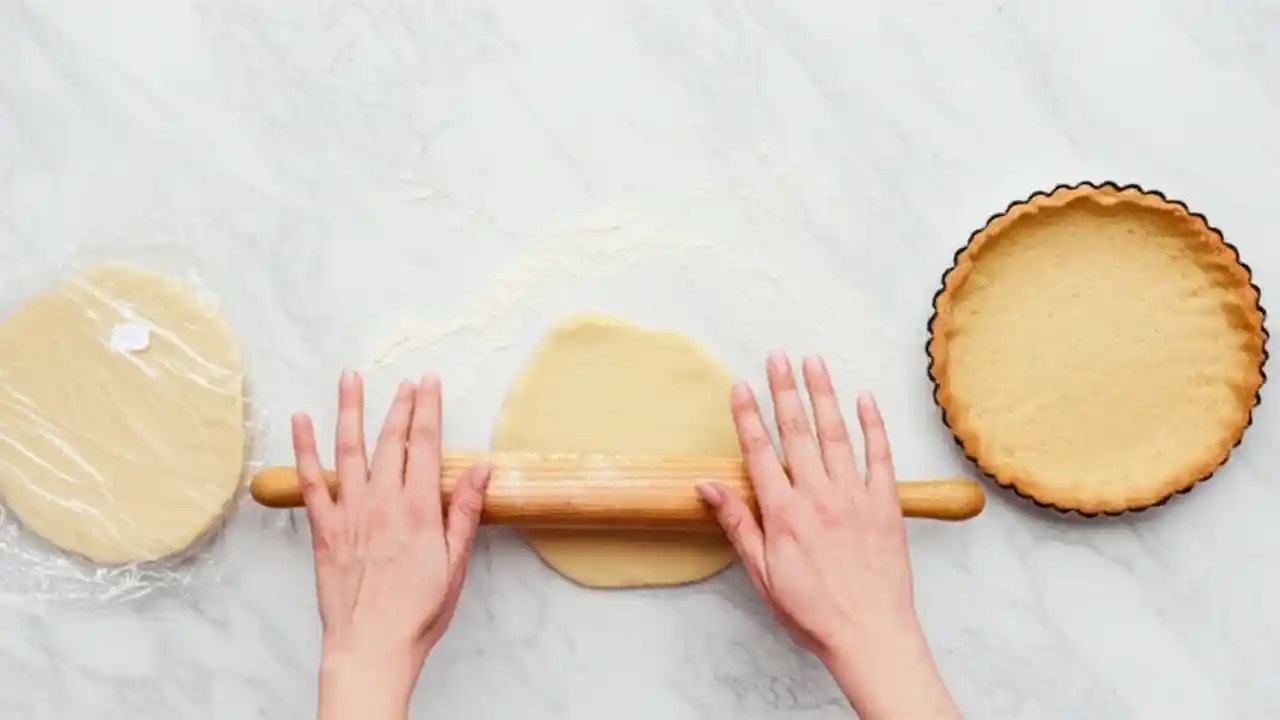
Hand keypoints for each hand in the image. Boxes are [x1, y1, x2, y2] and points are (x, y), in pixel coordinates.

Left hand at [291, 371, 490, 719]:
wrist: (371, 646)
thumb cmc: (418, 612)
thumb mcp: (455, 563)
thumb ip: (465, 512)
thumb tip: (482, 471)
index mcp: (418, 509)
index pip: (425, 445)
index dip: (428, 409)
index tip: (429, 383)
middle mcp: (382, 502)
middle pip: (391, 440)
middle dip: (400, 405)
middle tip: (406, 380)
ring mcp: (349, 512)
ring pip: (348, 449)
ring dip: (349, 410)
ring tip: (350, 378)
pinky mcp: (324, 529)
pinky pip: (311, 481)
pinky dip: (303, 449)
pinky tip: (300, 421)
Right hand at [697, 352, 958, 718]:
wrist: (869, 634)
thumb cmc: (812, 612)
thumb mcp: (762, 575)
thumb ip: (737, 525)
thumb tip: (707, 488)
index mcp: (783, 514)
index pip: (760, 452)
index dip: (748, 416)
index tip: (739, 386)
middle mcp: (818, 496)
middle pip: (796, 432)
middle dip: (783, 390)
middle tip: (776, 356)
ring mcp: (854, 497)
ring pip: (836, 434)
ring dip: (822, 395)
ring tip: (813, 362)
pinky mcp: (885, 504)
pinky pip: (879, 455)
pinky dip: (872, 425)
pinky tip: (864, 399)